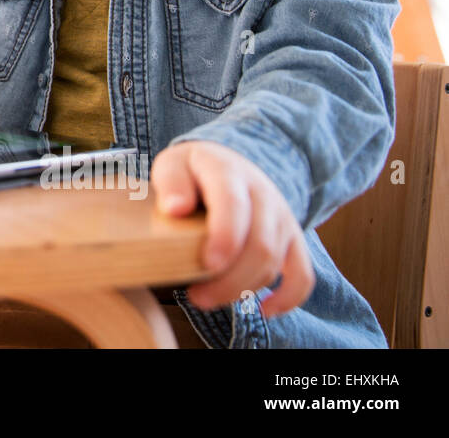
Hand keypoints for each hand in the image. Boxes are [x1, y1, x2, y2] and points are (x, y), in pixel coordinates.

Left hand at [152, 141, 314, 318]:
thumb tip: (175, 209)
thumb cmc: (193, 172)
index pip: (233, 203)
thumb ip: (171, 182)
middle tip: (196, 296)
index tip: (208, 263)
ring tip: (205, 299)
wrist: (229, 164)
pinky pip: (302, 274)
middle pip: (260, 243)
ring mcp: (282, 217)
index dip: (225, 236)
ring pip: (275, 262)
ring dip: (243, 289)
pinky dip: (288, 297)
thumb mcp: (173, 164)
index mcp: (228, 171)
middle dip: (230, 278)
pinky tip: (264, 310)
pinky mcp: (293, 239)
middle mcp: (262, 193)